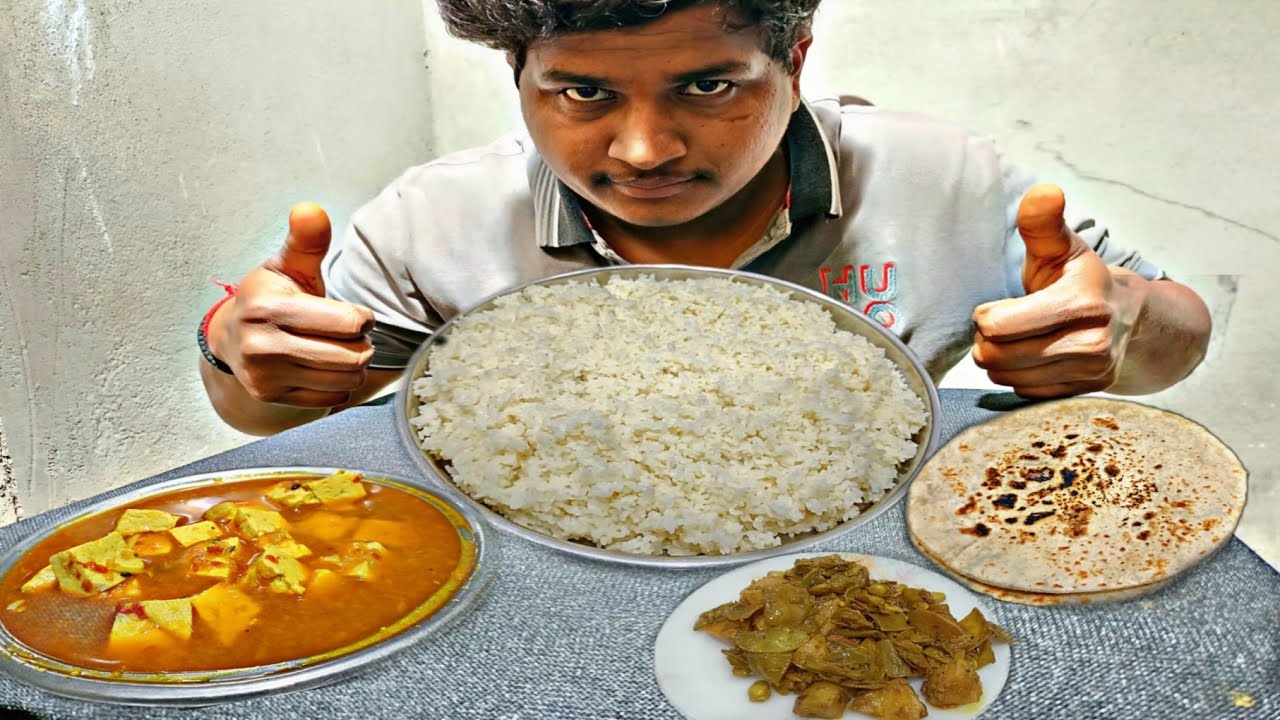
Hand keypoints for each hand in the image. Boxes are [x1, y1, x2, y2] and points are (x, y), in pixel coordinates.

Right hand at [212, 203, 374, 407]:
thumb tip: (311, 210)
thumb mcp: (288, 266)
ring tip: (342, 349)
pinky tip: (327, 368)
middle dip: (362, 343)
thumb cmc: (271, 296)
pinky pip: (333, 397)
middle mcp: (262, 345)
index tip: (355, 314)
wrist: (232, 339)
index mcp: (268, 306)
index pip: (349, 322)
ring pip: (346, 378)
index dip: (363, 318)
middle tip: (351, 334)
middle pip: (352, 355)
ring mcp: (265, 376)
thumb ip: (306, 241)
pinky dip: (340, 384)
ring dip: (355, 365)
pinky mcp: (272, 397)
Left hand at [971, 184, 1142, 398]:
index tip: (995, 307)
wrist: (1130, 320)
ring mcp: (1088, 373)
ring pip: (1006, 377)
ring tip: (1013, 340)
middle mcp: (1090, 343)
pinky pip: (1023, 393)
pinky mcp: (1081, 392)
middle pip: (997, 355)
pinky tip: (1029, 358)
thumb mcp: (1062, 247)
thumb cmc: (1082, 279)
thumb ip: (1042, 223)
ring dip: (998, 360)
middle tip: (998, 325)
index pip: (998, 326)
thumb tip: (1044, 192)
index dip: (985, 316)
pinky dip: (1016, 377)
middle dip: (986, 339)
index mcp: (1081, 303)